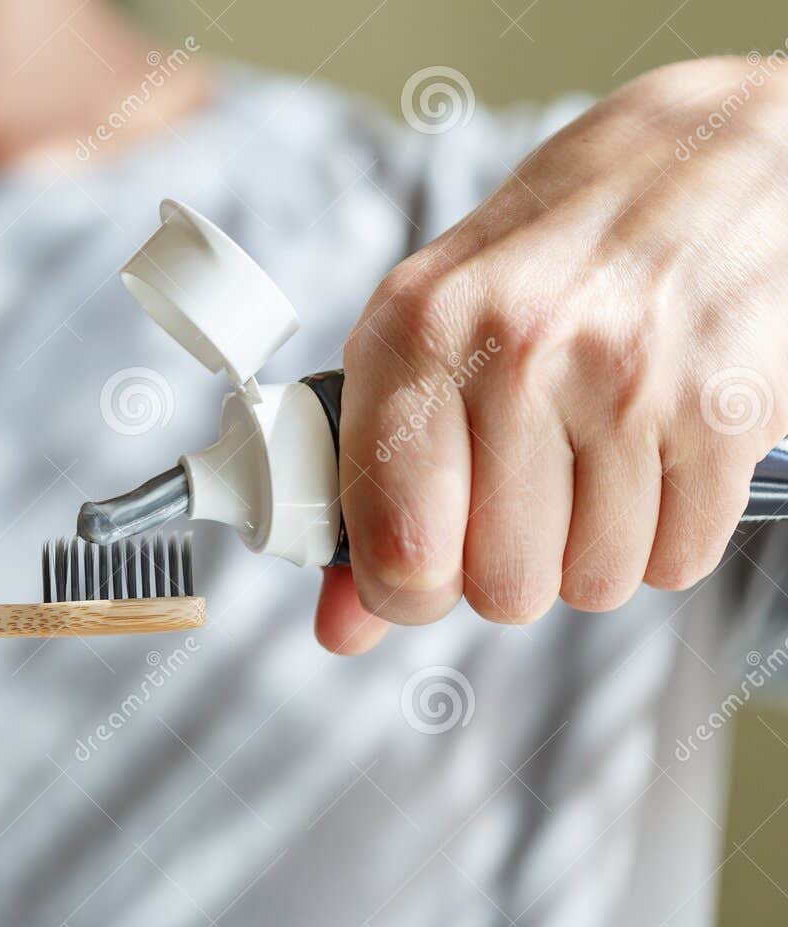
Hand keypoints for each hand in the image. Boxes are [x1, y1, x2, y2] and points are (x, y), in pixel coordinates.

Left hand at [317, 57, 787, 653]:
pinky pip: (678, 561)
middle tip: (529, 493)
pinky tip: (658, 456)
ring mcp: (626, 379)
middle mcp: (515, 351)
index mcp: (416, 333)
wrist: (712, 157)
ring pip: (592, 584)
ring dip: (593, 549)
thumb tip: (342, 629)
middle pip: (501, 588)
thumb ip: (373, 489)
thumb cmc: (549, 259)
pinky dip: (669, 533)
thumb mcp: (430, 339)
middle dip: (513, 565)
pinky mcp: (724, 408)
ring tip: (598, 458)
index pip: (396, 549)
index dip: (406, 588)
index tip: (423, 565)